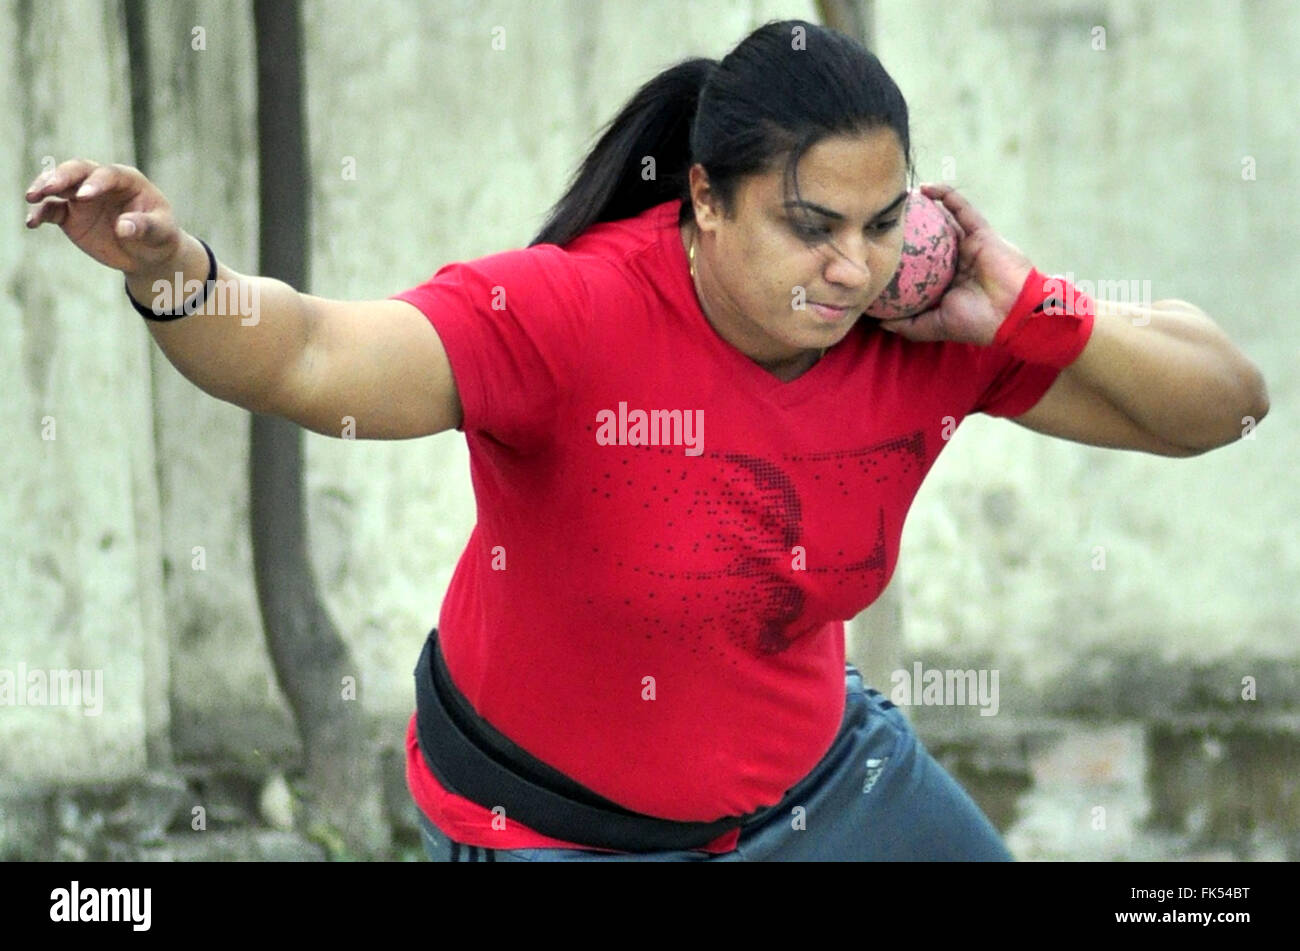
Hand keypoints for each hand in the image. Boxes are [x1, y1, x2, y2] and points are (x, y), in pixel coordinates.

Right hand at [24, 159, 182, 279]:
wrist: (148, 253)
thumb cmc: (159, 236)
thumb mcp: (161, 232)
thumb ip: (145, 227)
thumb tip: (123, 227)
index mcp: (127, 180)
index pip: (108, 175)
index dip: (96, 183)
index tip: (84, 196)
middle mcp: (101, 183)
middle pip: (77, 171)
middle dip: (62, 177)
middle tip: (49, 188)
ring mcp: (83, 198)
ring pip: (59, 185)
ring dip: (44, 187)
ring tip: (31, 197)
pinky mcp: (71, 215)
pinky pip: (51, 210)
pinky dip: (40, 214)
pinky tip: (31, 222)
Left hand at [876, 183, 1034, 344]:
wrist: (1011, 312)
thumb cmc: (974, 322)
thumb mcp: (933, 327)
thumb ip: (907, 324)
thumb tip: (878, 322)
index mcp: (945, 283)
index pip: (918, 266)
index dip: (900, 257)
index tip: (877, 249)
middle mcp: (956, 262)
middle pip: (928, 240)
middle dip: (909, 228)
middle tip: (884, 218)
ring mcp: (968, 245)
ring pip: (943, 220)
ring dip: (924, 207)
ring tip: (901, 196)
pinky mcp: (981, 232)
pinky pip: (962, 208)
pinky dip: (946, 195)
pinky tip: (925, 188)